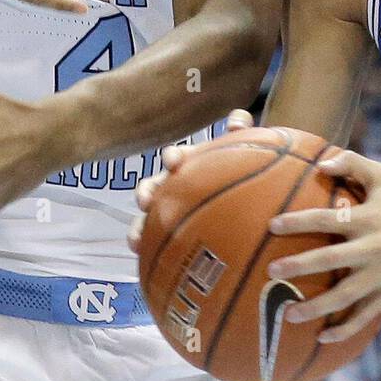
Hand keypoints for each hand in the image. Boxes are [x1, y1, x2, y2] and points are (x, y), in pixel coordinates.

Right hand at [127, 108, 253, 253]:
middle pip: (154, 187)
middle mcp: (174, 187)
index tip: (174, 162)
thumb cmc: (240, 172)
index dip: (173, 159)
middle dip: (146, 191)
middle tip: (145, 200)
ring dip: (138, 227)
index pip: (178, 159)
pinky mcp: (168, 237)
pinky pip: (154, 245)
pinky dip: (147, 249)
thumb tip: (237, 118)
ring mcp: (169, 212)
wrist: (246, 202)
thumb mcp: (244, 151)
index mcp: (190, 166)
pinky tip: (146, 262)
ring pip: (147, 218)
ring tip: (135, 240)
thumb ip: (242, 132)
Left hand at [266, 151, 380, 343]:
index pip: (328, 219)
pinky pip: (365, 315)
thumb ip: (351, 163)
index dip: (300, 222)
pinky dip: (345, 329)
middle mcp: (374, 246)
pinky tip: (322, 338)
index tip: (272, 226)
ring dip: (317, 306)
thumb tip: (320, 165)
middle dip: (301, 266)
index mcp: (368, 218)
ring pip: (347, 295)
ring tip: (288, 314)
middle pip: (333, 259)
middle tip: (272, 271)